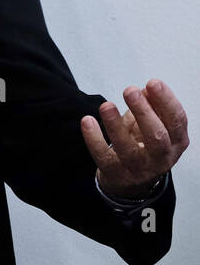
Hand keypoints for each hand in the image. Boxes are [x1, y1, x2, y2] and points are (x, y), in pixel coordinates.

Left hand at [81, 79, 188, 197]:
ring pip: (128, 149)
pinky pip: (104, 156)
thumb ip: (152, 108)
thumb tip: (146, 89)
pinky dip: (94, 139)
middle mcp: (161, 157)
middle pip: (157, 136)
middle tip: (130, 90)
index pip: (177, 120)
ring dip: (116, 125)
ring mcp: (138, 168)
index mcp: (176, 142)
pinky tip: (88, 121)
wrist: (132, 181)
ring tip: (106, 105)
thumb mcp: (154, 125)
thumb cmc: (145, 145)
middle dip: (144, 112)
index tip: (152, 82)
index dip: (166, 101)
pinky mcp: (115, 173)